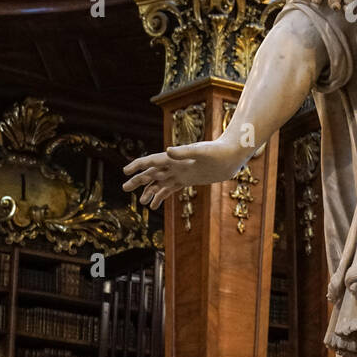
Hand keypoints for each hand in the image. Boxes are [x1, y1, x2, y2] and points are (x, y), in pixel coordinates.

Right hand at [121, 138, 249, 209]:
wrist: (231, 156)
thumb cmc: (218, 151)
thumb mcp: (201, 152)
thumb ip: (184, 152)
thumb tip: (168, 151)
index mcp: (175, 157)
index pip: (151, 161)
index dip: (137, 166)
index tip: (125, 171)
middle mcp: (175, 164)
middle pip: (152, 173)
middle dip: (138, 180)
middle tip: (124, 188)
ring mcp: (181, 172)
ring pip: (160, 182)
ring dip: (149, 191)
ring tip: (141, 202)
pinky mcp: (188, 179)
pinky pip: (170, 188)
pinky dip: (161, 196)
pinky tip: (154, 204)